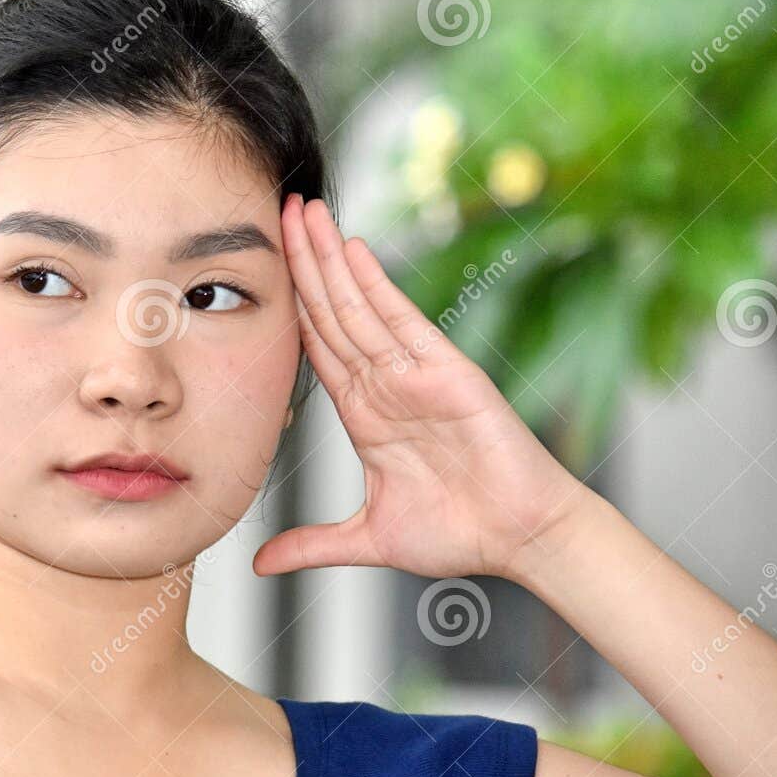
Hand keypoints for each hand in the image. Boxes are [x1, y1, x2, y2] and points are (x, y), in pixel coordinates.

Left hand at [253, 195, 586, 581]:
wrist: (520, 540)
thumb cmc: (459, 534)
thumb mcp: (366, 540)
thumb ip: (312, 545)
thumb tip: (260, 565)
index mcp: (364, 414)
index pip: (315, 347)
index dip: (287, 307)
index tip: (257, 270)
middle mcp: (385, 385)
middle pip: (331, 312)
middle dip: (302, 263)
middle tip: (273, 210)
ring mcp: (415, 374)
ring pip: (358, 306)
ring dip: (329, 259)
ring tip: (302, 213)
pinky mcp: (448, 371)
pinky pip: (403, 321)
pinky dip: (377, 284)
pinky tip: (353, 249)